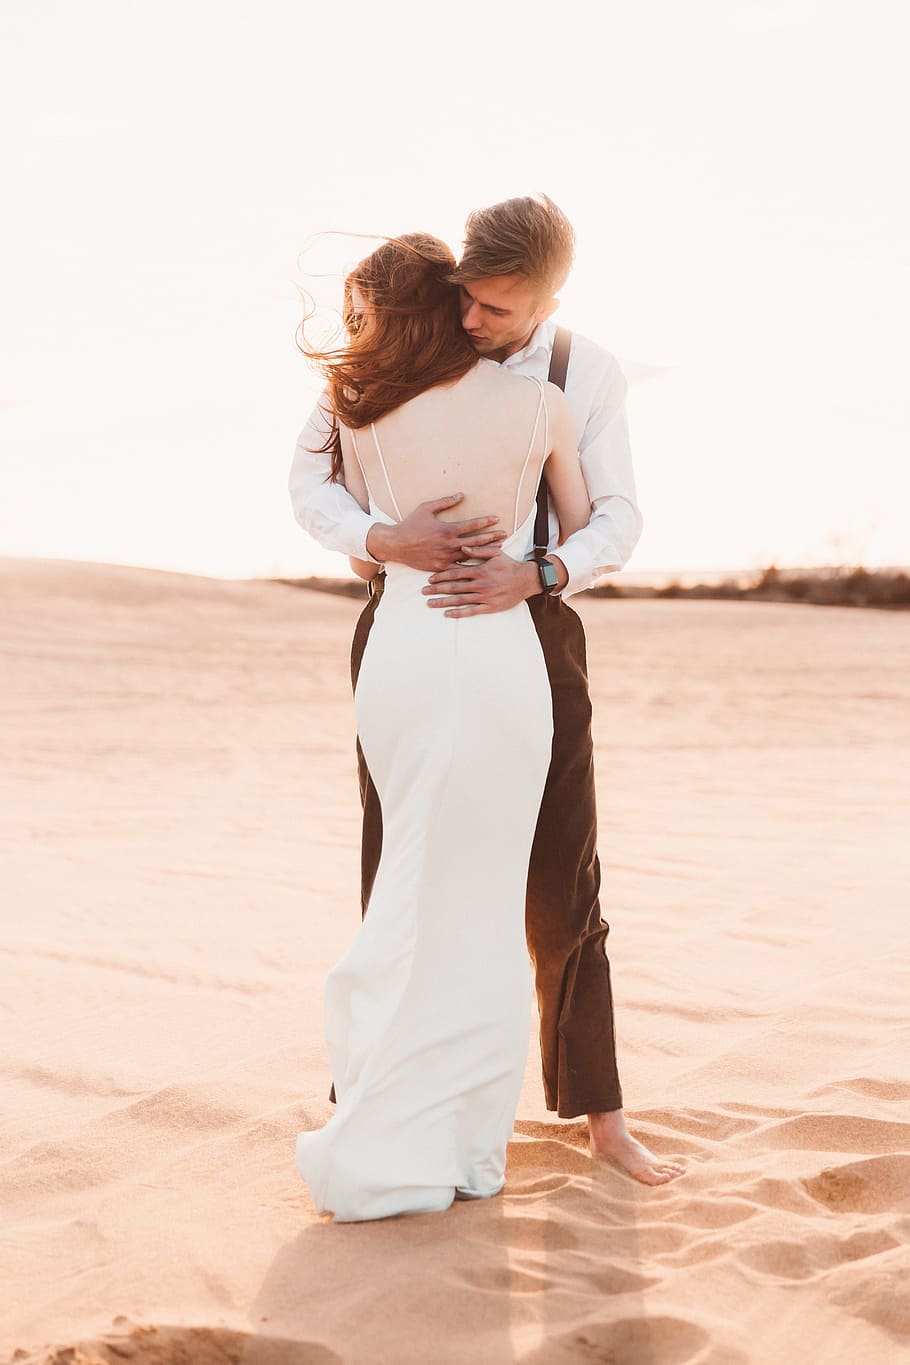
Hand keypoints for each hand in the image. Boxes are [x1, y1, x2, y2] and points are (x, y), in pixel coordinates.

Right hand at [365, 495, 505, 571]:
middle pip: (476, 541)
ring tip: (499, 550)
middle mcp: (449, 544)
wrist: (396, 545)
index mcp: (447, 529)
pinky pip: (459, 567)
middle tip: (505, 534)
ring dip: (485, 552)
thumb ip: (445, 502)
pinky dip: (470, 565)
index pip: (472, 525)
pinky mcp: (440, 567)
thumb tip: (461, 495)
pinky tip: (481, 565)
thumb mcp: (426, 508)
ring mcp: (445, 557)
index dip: (486, 521)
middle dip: (492, 537)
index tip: (497, 519)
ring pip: (470, 555)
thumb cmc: (411, 524)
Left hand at [423, 549, 541, 617]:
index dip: (441, 576)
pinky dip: (458, 613)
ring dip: (443, 602)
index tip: (429, 578)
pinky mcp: (490, 607)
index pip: (455, 573)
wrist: (527, 580)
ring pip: (459, 600)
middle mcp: (480, 584)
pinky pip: (471, 611)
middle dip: (436, 590)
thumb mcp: (495, 553)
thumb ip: (478, 550)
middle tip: (423, 592)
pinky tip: (447, 614)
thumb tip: (462, 546)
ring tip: (430, 604)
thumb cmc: (510, 565)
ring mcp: (484, 597)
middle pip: (453, 588)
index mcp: (479, 570)